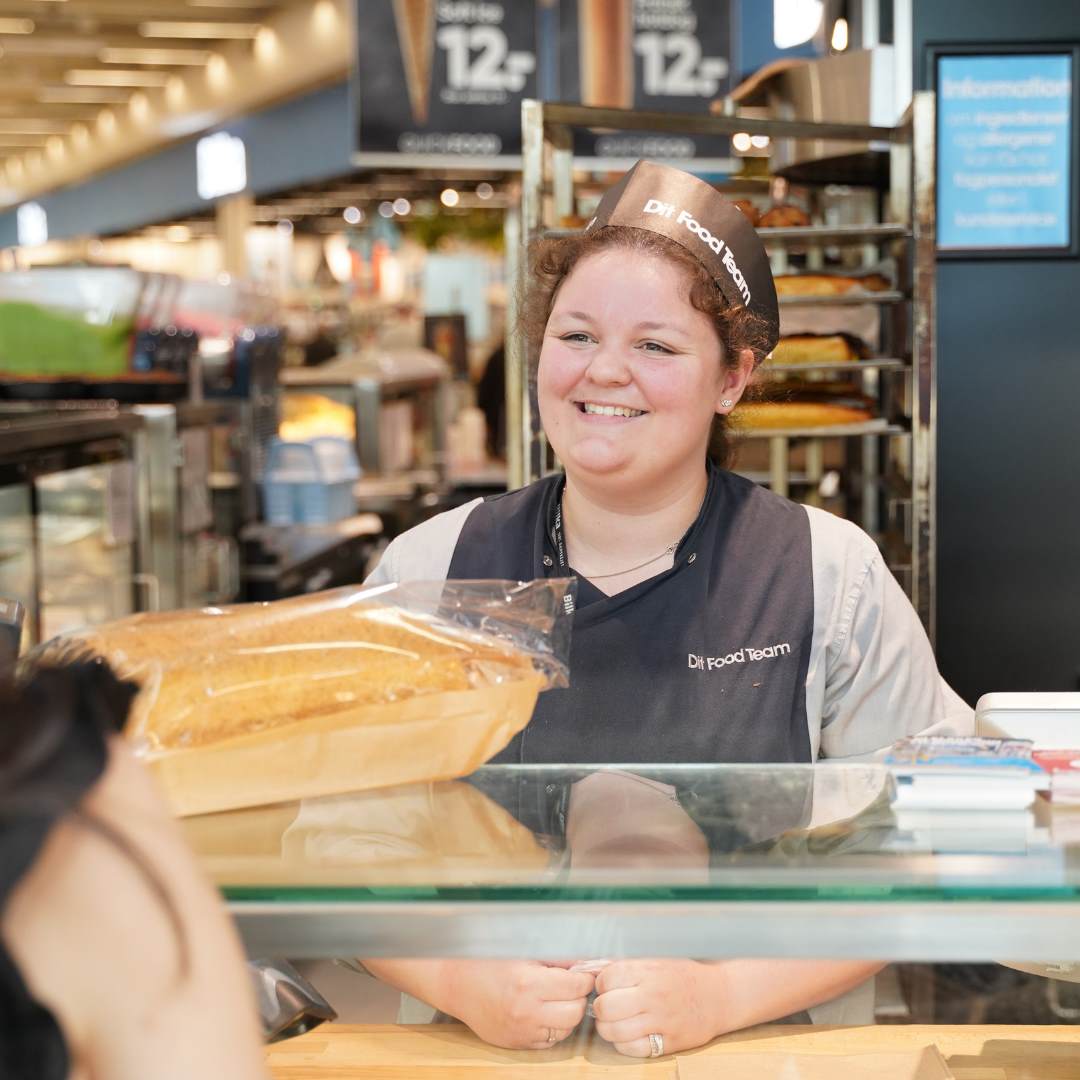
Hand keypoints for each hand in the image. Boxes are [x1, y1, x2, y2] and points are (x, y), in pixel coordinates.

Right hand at [440, 959, 594, 1049]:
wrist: (456, 985)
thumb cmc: (487, 962)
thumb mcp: (523, 952)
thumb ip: (556, 960)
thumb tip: (584, 965)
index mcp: (529, 984)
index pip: (576, 986)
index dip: (584, 977)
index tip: (583, 972)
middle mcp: (527, 1012)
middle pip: (575, 1012)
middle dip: (578, 997)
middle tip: (572, 985)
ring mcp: (522, 1032)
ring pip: (565, 1030)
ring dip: (567, 1014)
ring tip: (557, 998)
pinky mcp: (517, 1043)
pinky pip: (549, 1042)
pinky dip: (552, 1028)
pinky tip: (543, 1011)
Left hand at [592, 959, 725, 1056]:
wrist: (718, 996)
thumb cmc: (681, 975)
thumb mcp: (654, 960)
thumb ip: (624, 964)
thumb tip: (587, 968)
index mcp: (649, 970)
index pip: (606, 979)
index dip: (601, 984)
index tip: (607, 987)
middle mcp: (654, 995)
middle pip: (605, 1008)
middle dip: (600, 1008)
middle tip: (607, 1007)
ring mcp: (661, 1021)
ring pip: (615, 1032)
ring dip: (608, 1028)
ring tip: (615, 1021)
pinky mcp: (669, 1043)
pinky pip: (632, 1049)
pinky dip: (623, 1044)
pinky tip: (629, 1034)